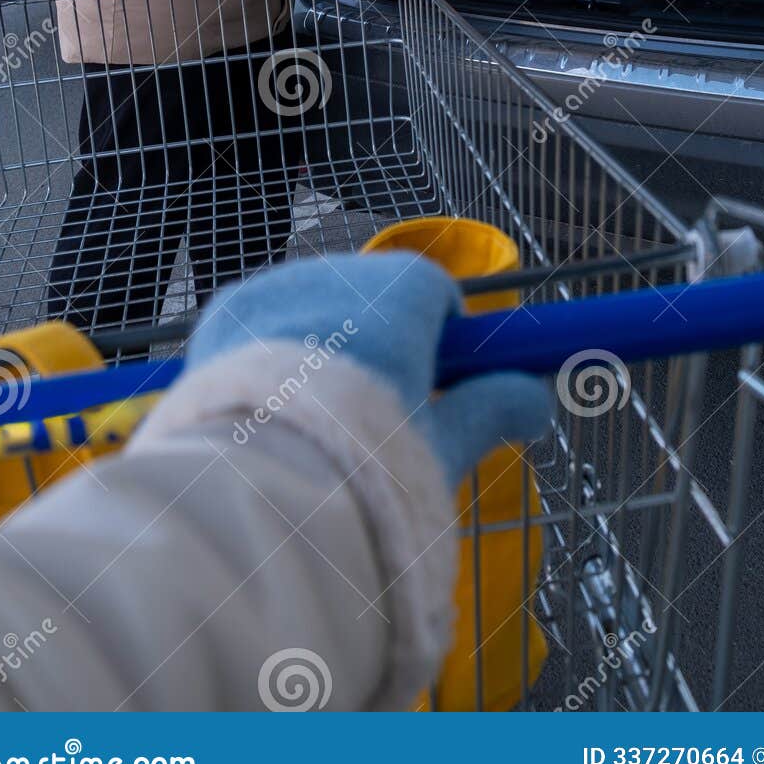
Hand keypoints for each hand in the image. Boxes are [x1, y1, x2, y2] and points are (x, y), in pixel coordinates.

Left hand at [186, 253, 551, 486]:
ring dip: (323, 344)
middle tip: (372, 418)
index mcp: (404, 291)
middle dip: (379, 343)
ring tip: (313, 424)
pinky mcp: (224, 312)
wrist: (258, 493)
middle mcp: (341, 270)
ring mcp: (276, 285)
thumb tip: (539, 398)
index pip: (435, 293)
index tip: (433, 392)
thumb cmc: (368, 465)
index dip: (440, 343)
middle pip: (373, 298)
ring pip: (315, 306)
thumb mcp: (442, 446)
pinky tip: (267, 412)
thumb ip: (492, 410)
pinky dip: (271, 352)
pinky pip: (262, 321)